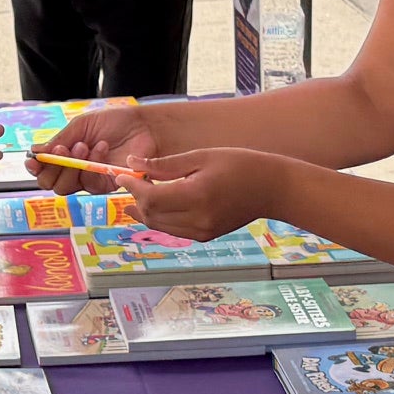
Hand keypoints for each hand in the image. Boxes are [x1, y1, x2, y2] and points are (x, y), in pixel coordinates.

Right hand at [36, 106, 161, 173]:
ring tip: (84, 145)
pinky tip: (102, 148)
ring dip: (71, 165)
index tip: (33, 160)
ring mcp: (89, 179)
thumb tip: (35, 151)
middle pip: (49, 183)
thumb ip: (59, 140)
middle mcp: (74, 170)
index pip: (42, 169)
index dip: (34, 167)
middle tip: (63, 149)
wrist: (142, 125)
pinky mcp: (106, 185)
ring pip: (65, 188)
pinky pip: (89, 184)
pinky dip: (91, 165)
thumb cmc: (113, 122)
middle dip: (52, 166)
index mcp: (65, 155)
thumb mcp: (81, 126)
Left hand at [131, 146, 286, 241]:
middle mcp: (198, 220)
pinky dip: (160, 218)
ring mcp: (202, 232)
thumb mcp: (201, 156)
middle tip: (128, 182)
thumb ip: (165, 164)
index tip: (122, 174)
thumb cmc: (240, 164)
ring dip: (144, 210)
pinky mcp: (205, 236)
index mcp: (197, 196)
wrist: (272, 189)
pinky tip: (157, 204)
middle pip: (151, 214)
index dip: (132, 187)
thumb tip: (132, 163)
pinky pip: (172, 230)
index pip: (151, 197)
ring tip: (136, 195)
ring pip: (159, 225)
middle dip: (136, 199)